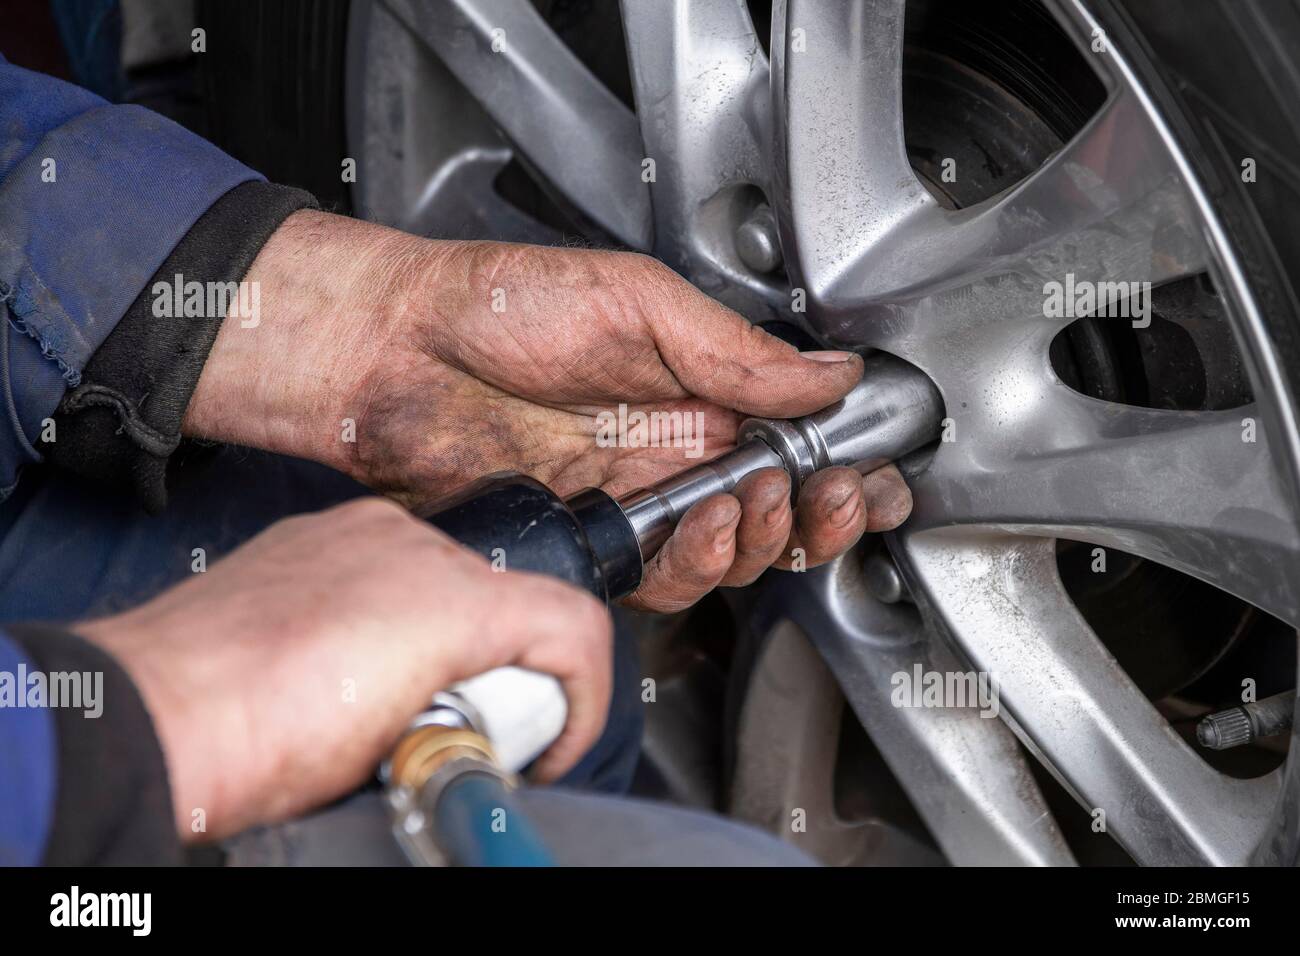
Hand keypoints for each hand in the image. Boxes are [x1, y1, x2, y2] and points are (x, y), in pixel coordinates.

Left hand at [77, 497, 611, 840]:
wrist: (146, 714)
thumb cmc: (255, 743)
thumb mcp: (399, 756)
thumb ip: (476, 728)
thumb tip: (499, 747)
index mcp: (453, 599)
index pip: (576, 628)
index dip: (585, 700)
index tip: (553, 744)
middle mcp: (412, 546)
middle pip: (513, 606)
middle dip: (506, 675)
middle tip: (463, 735)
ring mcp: (357, 534)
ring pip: (448, 583)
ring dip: (449, 644)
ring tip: (395, 706)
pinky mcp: (313, 538)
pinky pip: (386, 569)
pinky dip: (394, 617)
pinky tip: (348, 669)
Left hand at [184, 212, 912, 611]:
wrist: (397, 349)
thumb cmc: (500, 305)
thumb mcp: (637, 302)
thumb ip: (735, 351)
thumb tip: (829, 373)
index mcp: (697, 387)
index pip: (793, 439)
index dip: (841, 464)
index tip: (871, 471)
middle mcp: (673, 451)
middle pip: (775, 512)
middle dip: (817, 515)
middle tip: (828, 495)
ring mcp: (633, 499)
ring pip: (727, 556)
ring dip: (760, 540)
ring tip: (758, 499)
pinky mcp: (588, 539)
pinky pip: (659, 577)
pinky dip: (694, 565)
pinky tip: (699, 528)